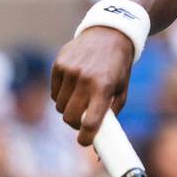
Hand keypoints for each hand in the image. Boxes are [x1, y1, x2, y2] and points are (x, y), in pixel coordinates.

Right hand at [50, 27, 134, 146]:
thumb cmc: (118, 66)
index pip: (90, 121)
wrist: (110, 34)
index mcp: (104, 87)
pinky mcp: (58, 64)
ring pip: (59, 106)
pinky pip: (54, 92)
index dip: (86, 137)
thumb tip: (100, 135)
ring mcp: (69, 71)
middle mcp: (85, 79)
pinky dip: (61, 94)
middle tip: (82, 121)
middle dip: (75, 123)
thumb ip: (111, 111)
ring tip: (81, 97)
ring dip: (68, 107)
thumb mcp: (122, 88)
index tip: (84, 142)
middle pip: (69, 117)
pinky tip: (74, 84)